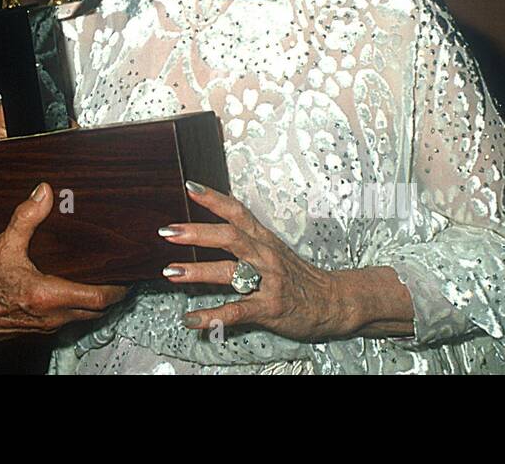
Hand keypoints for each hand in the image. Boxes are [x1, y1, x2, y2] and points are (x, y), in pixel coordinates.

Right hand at [0, 182, 126, 339]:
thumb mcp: (4, 246)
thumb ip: (26, 218)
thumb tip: (42, 194)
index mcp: (47, 295)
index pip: (98, 297)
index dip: (118, 287)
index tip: (126, 274)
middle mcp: (51, 315)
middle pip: (97, 310)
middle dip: (111, 294)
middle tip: (118, 276)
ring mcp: (46, 325)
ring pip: (84, 317)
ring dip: (94, 301)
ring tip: (101, 280)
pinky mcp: (38, 329)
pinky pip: (68, 320)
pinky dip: (77, 306)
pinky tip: (72, 290)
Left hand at [159, 181, 348, 341]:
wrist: (335, 302)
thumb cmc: (301, 277)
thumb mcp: (275, 250)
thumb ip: (247, 239)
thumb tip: (215, 227)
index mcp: (264, 240)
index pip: (238, 212)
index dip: (214, 198)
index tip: (190, 186)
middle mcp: (265, 256)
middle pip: (230, 237)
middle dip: (197, 233)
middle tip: (169, 231)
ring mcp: (268, 282)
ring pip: (230, 271)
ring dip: (197, 271)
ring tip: (171, 271)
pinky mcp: (269, 308)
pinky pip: (237, 310)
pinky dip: (213, 315)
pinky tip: (192, 318)